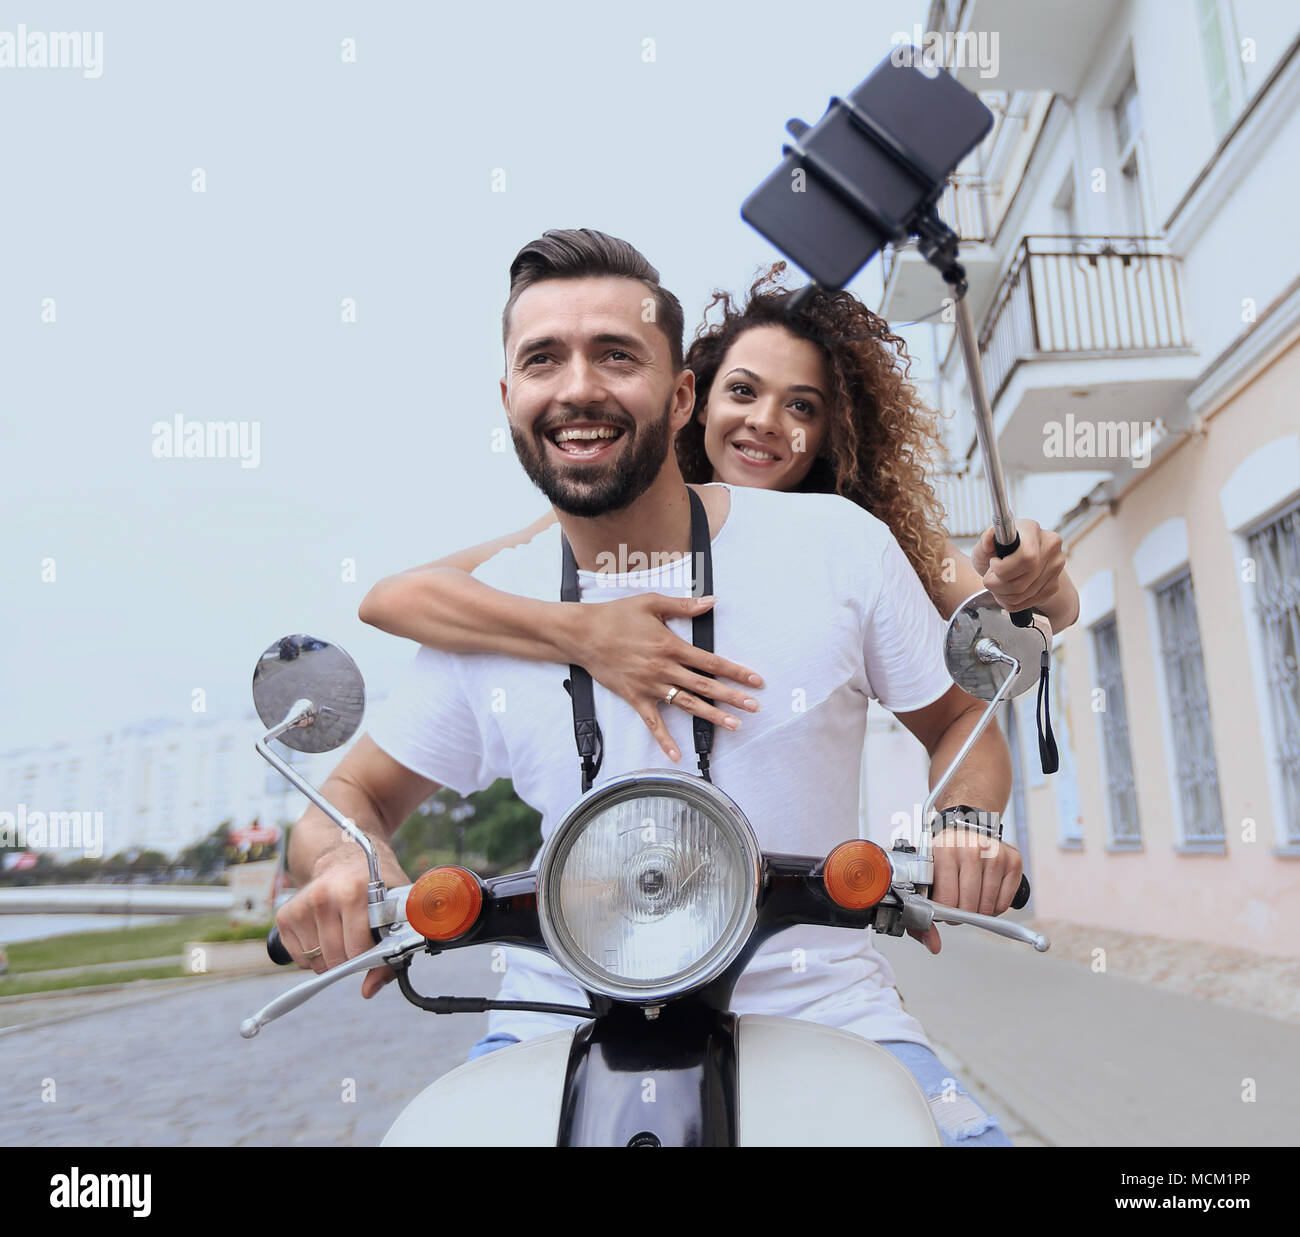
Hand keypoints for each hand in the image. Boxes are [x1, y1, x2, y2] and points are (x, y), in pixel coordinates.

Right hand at [275, 842, 409, 997]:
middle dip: (351, 959)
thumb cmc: (375, 886)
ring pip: (317, 962)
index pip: (357, 949)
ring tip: (343, 935)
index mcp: (352, 891)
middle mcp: (322, 896)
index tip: (376, 949)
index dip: (370, 957)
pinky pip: (300, 959)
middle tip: (360, 941)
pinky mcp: (285, 915)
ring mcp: (301, 905)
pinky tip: (326, 935)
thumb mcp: (395, 908)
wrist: (345, 858)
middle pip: (335, 958)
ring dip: (332, 958)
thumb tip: (368, 990)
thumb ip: (391, 951)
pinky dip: (314, 957)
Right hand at [575, 593, 763, 761]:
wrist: (583, 634)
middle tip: (754, 706)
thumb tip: (711, 602)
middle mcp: (664, 669)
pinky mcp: (635, 698)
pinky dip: (664, 740)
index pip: (711, 661)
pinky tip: (678, 754)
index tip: (754, 680)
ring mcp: (650, 686)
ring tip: (734, 725)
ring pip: (687, 704)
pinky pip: (653, 723)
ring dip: (712, 715)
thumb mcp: (651, 603)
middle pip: (705, 686)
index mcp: (670, 645)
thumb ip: (683, 606)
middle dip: (732, 696)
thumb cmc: (616, 616)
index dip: (735, 671)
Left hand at [906, 827, 1023, 954]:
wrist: (967, 826)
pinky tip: (985, 894)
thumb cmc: (944, 854)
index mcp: (944, 849)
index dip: (944, 913)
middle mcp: (971, 848)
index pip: (947, 900)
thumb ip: (921, 913)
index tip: (943, 910)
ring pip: (988, 906)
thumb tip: (934, 946)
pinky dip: (995, 906)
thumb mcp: (925, 875)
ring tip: (970, 899)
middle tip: (957, 908)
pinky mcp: (1013, 860)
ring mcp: (995, 853)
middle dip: (961, 914)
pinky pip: (1005, 902)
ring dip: (978, 911)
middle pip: (969, 906)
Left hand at [969, 519, 1064, 613]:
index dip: (1003, 568)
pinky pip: (1027, 602)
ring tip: (996, 584)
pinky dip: (1010, 601)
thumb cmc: (995, 551)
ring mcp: (1055, 567)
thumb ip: (984, 541)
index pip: (1026, 557)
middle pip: (1022, 581)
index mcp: (1032, 530)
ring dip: (1002, 595)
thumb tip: (990, 534)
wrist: (1011, 562)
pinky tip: (1006, 591)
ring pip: (1023, 594)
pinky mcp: (1053, 585)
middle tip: (990, 577)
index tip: (993, 564)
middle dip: (997, 585)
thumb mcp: (984, 545)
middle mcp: (1050, 546)